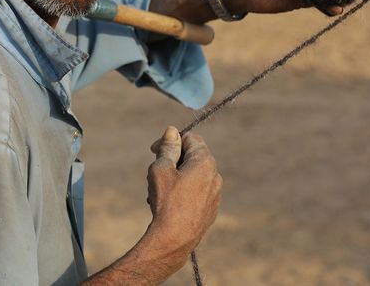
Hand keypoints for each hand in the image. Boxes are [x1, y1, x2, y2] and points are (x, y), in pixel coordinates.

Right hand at [143, 127, 221, 264]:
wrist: (175, 239)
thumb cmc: (167, 201)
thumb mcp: (161, 169)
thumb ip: (168, 148)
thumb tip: (172, 130)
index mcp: (205, 162)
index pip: (190, 138)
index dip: (170, 140)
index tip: (154, 150)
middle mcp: (215, 176)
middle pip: (191, 156)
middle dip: (171, 160)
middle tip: (154, 172)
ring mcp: (215, 194)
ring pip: (192, 175)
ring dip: (174, 177)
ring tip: (157, 191)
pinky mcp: (210, 209)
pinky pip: (195, 192)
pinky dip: (181, 192)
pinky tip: (167, 204)